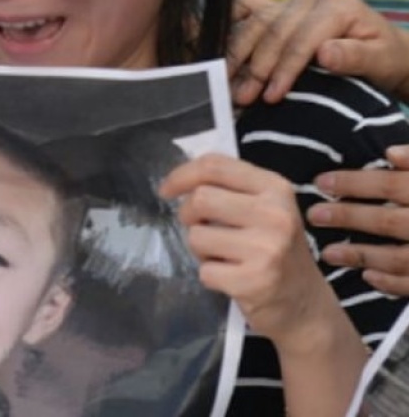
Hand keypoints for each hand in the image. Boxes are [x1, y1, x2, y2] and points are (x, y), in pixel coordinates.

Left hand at [161, 154, 336, 350]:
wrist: (307, 307)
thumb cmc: (276, 250)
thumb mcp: (266, 208)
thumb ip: (230, 188)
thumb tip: (178, 179)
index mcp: (275, 188)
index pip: (214, 166)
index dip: (181, 175)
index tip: (166, 190)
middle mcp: (274, 214)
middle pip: (200, 199)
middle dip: (188, 216)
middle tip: (201, 229)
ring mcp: (266, 249)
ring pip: (196, 236)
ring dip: (200, 249)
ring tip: (223, 256)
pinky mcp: (254, 281)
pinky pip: (204, 270)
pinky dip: (209, 275)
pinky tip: (231, 278)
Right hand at [229, 0, 408, 104]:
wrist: (384, 50)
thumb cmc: (384, 58)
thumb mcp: (381, 61)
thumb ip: (355, 56)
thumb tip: (325, 53)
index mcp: (336, 3)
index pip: (301, 38)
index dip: (284, 68)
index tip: (271, 97)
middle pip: (273, 30)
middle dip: (256, 66)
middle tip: (242, 96)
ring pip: (256, 23)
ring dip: (239, 55)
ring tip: (227, 83)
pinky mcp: (279, 4)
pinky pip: (249, 11)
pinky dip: (232, 27)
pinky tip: (217, 45)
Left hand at [310, 146, 408, 294]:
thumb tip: (390, 153)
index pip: (391, 185)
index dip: (354, 183)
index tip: (320, 183)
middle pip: (390, 221)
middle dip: (349, 219)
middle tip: (315, 216)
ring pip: (401, 257)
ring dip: (363, 256)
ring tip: (329, 253)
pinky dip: (393, 283)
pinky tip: (369, 278)